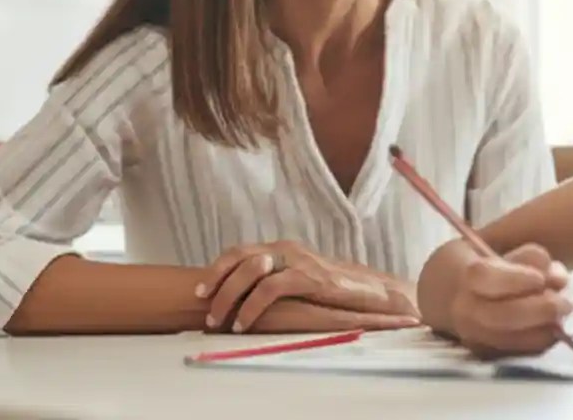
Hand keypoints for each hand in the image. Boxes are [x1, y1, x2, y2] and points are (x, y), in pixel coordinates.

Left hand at [197, 241, 419, 332]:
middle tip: (204, 306)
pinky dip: (251, 306)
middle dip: (215, 280)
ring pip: (250, 269)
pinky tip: (244, 324)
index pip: (239, 251)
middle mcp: (286, 249)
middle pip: (239, 255)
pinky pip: (270, 289)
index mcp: (281, 248)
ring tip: (220, 320)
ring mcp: (297, 261)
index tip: (201, 290)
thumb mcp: (299, 279)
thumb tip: (241, 296)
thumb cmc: (334, 291)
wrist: (372, 292)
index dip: (216, 269)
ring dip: (229, 295)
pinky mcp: (309, 277)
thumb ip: (275, 280)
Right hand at [449, 243, 572, 357]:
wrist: (454, 296)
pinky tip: (554, 326)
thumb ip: (530, 258)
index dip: (516, 278)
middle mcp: (467, 312)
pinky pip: (523, 352)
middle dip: (540, 310)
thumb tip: (556, 279)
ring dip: (546, 328)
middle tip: (567, 303)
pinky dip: (543, 339)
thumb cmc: (486, 266)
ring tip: (564, 312)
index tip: (540, 278)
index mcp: (466, 278)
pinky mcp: (491, 356)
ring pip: (516, 340)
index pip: (486, 277)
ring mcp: (477, 339)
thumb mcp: (503, 248)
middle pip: (503, 316)